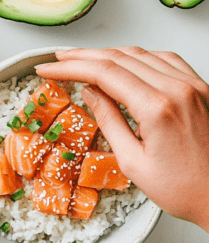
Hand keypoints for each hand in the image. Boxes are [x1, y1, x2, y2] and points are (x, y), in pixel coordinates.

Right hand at [35, 47, 208, 231]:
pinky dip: (138, 57)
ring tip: (85, 59)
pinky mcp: (201, 89)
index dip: (70, 68)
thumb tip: (89, 92)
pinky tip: (124, 63)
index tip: (48, 69)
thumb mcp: (132, 162)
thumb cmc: (184, 189)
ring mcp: (193, 86)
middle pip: (120, 57)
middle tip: (59, 60)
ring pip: (142, 54)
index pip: (104, 73)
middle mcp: (178, 89)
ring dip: (109, 54)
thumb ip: (108, 121)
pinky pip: (165, 60)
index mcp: (157, 108)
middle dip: (84, 56)